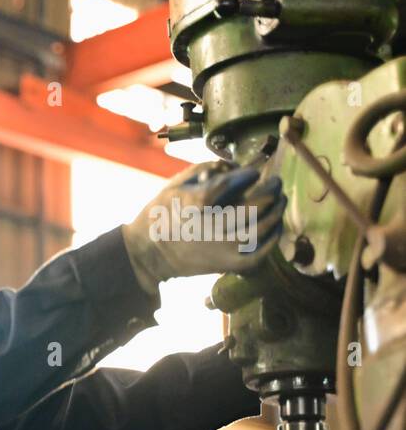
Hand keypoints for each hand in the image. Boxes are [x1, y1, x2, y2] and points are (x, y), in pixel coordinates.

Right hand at [121, 160, 284, 294]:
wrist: (149, 254)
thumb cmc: (161, 216)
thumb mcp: (173, 186)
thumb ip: (201, 170)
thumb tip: (232, 165)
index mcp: (196, 205)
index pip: (232, 184)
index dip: (247, 176)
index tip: (254, 173)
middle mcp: (212, 227)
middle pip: (254, 206)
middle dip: (271, 191)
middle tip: (277, 182)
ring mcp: (222, 248)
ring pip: (261, 228)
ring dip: (276, 212)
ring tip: (280, 200)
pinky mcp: (227, 264)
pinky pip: (259, 252)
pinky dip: (272, 238)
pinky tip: (276, 226)